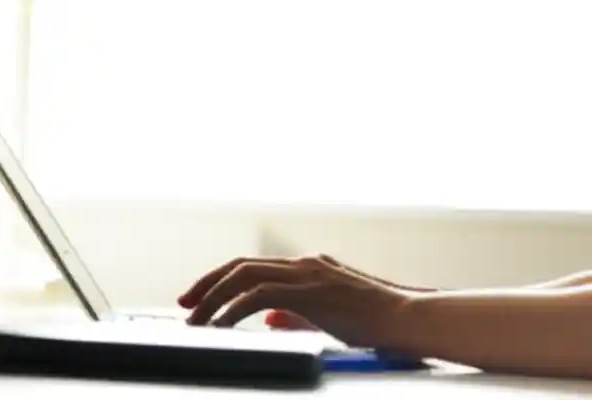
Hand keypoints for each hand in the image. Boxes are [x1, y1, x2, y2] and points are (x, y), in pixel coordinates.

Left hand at [177, 255, 415, 348]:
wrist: (406, 319)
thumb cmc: (377, 323)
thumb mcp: (330, 316)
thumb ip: (296, 315)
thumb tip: (267, 318)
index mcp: (310, 268)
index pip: (256, 267)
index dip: (222, 280)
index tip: (200, 299)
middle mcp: (305, 264)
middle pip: (242, 265)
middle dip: (207, 284)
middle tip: (184, 304)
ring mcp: (308, 274)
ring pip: (244, 275)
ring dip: (213, 298)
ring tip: (195, 320)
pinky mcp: (309, 291)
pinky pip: (258, 296)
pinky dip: (232, 310)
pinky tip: (220, 327)